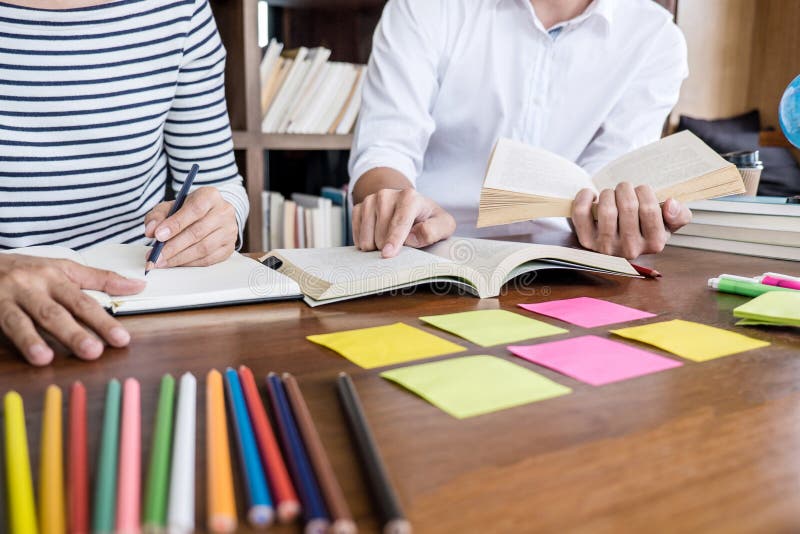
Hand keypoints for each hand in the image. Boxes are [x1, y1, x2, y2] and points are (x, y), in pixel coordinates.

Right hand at [0, 254, 144, 365]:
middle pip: (53, 313)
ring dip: (31, 340)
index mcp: (54, 277)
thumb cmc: (28, 269)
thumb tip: (137, 285)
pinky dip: (8, 340)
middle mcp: (30, 287)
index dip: (102, 321)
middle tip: (93, 351)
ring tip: (45, 358)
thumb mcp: (64, 268)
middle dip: (73, 333)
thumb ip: (101, 279)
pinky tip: (17, 355)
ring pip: (18, 321)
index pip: (83, 302)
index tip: (121, 339)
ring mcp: (4, 300)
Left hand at [144, 186, 237, 268]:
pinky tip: (176, 263)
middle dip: (173, 246)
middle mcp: (224, 212)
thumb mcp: (172, 206)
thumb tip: (151, 230)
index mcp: (210, 196)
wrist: (212, 215)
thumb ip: (158, 215)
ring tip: (162, 261)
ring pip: (204, 248)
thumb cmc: (190, 210)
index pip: (194, 210)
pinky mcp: (229, 247)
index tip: (157, 236)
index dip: (175, 224)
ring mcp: (229, 231)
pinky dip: (189, 263)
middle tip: (155, 256)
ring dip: (180, 258)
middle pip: (198, 232)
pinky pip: (208, 259)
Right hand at [352, 188, 455, 257]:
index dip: (394, 240)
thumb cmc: (428, 220)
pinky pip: (356, 234)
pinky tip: (376, 238)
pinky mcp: (359, 207)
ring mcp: (370, 200)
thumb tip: (413, 237)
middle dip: (389, 247)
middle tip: (401, 244)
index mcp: (409, 197)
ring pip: (366, 237)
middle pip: (381, 234)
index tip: (387, 254)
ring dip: (376, 246)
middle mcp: (387, 195)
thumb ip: (434, 231)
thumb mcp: (443, 225)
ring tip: (389, 241)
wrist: (409, 207)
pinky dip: (365, 242)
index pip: (400, 222)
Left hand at [571, 182, 691, 258]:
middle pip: (628, 207)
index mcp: (654, 244)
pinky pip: (582, 213)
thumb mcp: (667, 223)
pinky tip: (592, 195)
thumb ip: (679, 215)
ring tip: (611, 193)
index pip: (650, 210)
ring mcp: (606, 248)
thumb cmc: (644, 227)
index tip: (640, 190)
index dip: (644, 191)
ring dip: (608, 193)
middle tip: (624, 188)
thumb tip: (670, 203)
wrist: (617, 239)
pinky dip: (585, 197)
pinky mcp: (585, 241)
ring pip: (606, 209)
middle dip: (625, 189)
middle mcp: (630, 250)